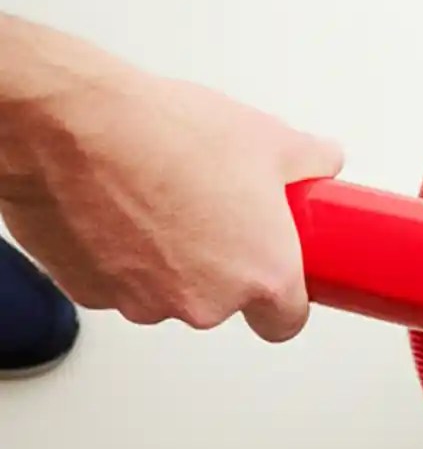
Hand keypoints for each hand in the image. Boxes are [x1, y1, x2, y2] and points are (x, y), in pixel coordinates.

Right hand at [0, 55, 341, 341]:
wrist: (72, 126)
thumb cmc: (164, 134)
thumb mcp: (266, 137)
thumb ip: (310, 160)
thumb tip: (323, 161)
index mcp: (262, 274)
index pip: (286, 322)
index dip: (283, 301)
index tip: (278, 279)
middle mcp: (207, 301)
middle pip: (225, 303)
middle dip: (223, 265)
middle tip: (214, 213)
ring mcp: (147, 302)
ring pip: (170, 293)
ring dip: (171, 261)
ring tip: (163, 200)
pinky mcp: (94, 294)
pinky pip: (121, 283)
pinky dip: (124, 256)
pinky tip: (122, 209)